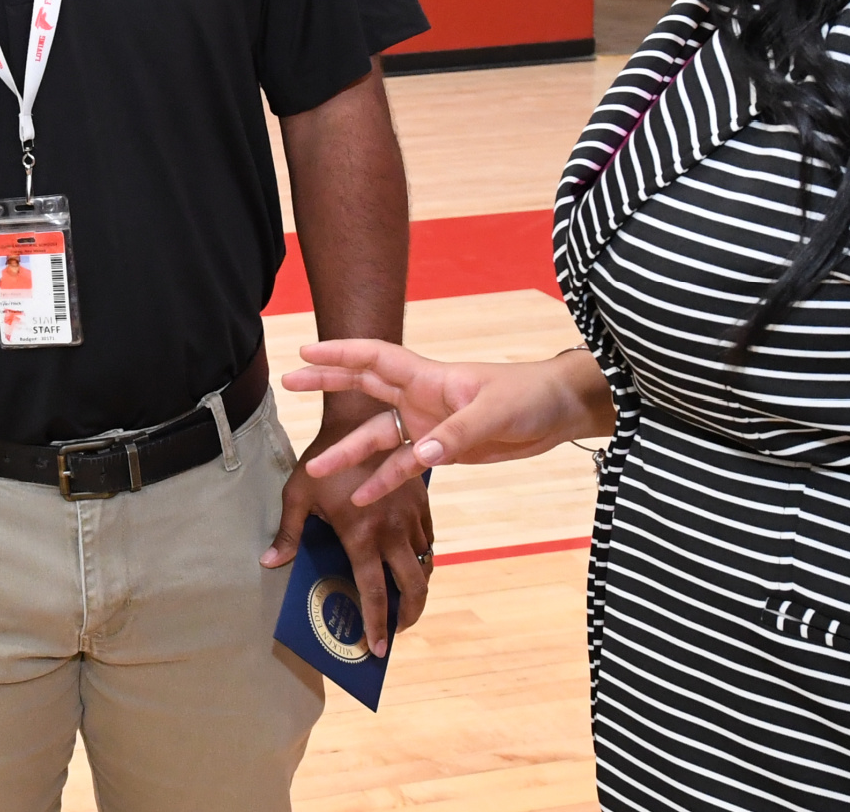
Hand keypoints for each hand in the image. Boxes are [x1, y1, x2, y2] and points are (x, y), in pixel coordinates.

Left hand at [264, 428, 435, 640]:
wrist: (362, 420)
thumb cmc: (324, 459)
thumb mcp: (297, 495)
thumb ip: (288, 533)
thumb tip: (270, 564)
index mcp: (361, 536)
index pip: (374, 593)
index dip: (377, 625)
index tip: (375, 649)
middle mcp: (393, 532)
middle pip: (413, 588)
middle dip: (408, 616)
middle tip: (396, 632)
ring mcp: (411, 517)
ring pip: (425, 565)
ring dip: (417, 588)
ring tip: (404, 601)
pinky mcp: (422, 503)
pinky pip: (429, 541)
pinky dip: (423, 559)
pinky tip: (410, 564)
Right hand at [281, 342, 612, 505]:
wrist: (559, 413)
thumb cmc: (529, 397)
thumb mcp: (495, 412)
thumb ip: (457, 434)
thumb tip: (421, 456)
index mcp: (429, 377)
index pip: (375, 358)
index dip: (340, 353)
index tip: (305, 352)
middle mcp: (422, 397)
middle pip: (365, 387)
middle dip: (328, 384)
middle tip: (290, 384)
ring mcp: (430, 423)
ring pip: (380, 435)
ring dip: (350, 451)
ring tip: (317, 468)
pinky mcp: (444, 449)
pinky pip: (405, 466)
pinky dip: (385, 480)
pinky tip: (364, 498)